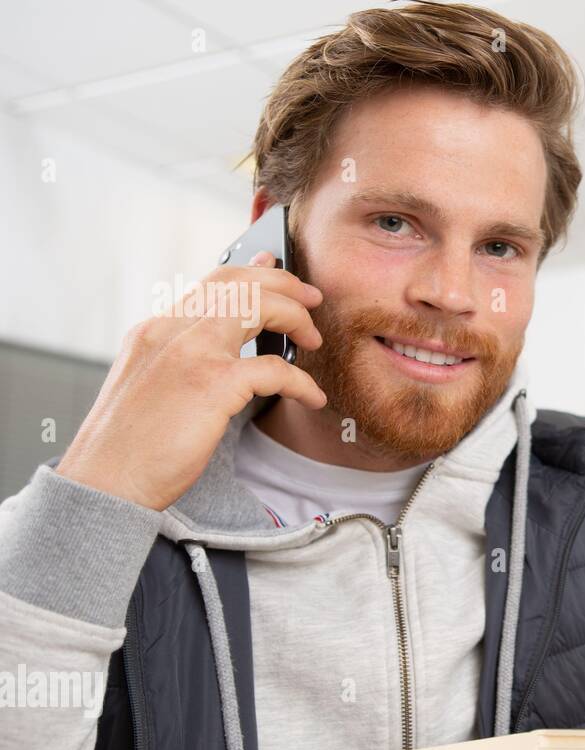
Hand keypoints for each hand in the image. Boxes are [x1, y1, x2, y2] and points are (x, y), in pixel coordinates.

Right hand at [56, 251, 326, 510]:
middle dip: (284, 284)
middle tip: (311, 300)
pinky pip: (275, 368)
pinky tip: (313, 397)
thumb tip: (224, 352)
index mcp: (155, 330)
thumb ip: (181, 359)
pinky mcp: (212, 384)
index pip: (211, 284)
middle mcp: (170, 331)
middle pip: (240, 283)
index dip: (252, 271)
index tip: (276, 266)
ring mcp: (191, 353)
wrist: (105, 480)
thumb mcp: (149, 385)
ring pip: (259, 306)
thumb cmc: (129, 446)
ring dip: (296, 319)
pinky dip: (302, 382)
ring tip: (313, 340)